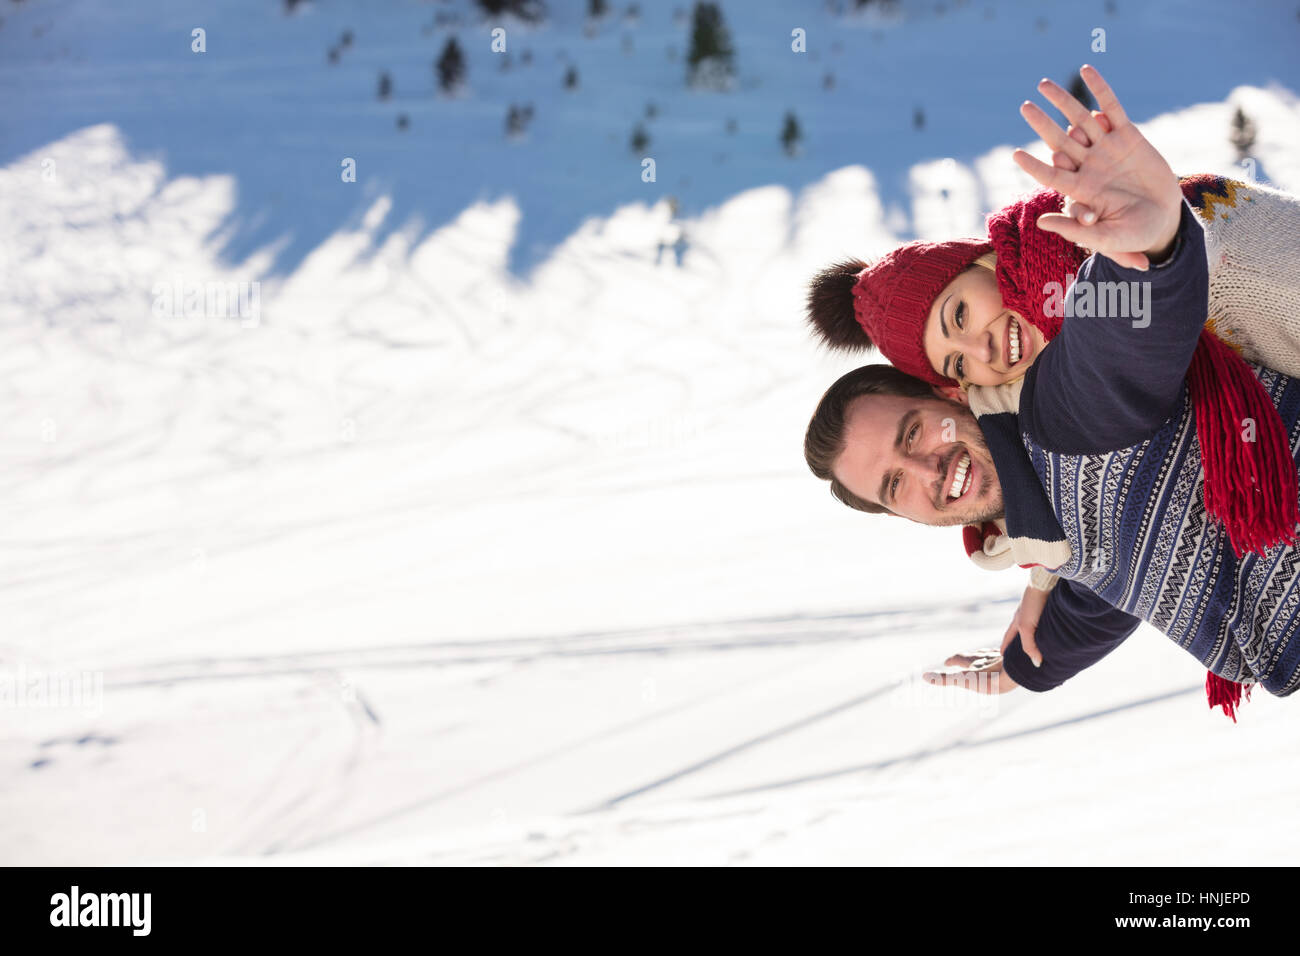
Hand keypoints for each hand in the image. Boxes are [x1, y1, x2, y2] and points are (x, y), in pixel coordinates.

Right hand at [923, 649, 1019, 694]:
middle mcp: (985, 657)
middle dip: (966, 658)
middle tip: (962, 660)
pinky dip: (1001, 659)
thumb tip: (924, 676)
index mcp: (973, 661)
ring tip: (982, 658)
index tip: (946, 662)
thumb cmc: (990, 677)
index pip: (959, 658)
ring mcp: (1000, 657)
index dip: (952, 661)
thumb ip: (944, 679)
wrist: (1017, 672)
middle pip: (973, 655)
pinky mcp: (1013, 660)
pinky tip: (1005, 662)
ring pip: (989, 654)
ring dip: (982, 657)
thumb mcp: (964, 680)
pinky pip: (1005, 657)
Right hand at [1001, 584, 1047, 666]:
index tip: (1002, 656)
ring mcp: (1036, 612)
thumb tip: (1036, 663)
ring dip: (1035, 638)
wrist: (1046, 583)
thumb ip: (1030, 646)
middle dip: (1019, 643)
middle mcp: (1025, 617)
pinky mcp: (1048, 609)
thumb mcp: (1027, 627)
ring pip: (1034, 629)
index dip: (1005, 647)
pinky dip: (1047, 631)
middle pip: (1020, 633)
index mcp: (1017, 621)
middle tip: (1020, 654)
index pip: (1008, 637)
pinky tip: (1053, 633)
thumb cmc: (1033, 604)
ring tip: (1040, 647)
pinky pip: (1046, 623)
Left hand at [1012, 64, 1183, 269]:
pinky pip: (1113, 109)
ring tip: (1044, 85)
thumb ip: (1075, 229)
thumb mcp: (1106, 238)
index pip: (1051, 174)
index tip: (1016, 155)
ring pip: (1081, 120)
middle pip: (1061, 141)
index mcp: (1080, 189)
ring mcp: (1107, 149)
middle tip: (1025, 107)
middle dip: (1043, 124)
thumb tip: (1040, 223)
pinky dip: (1100, 90)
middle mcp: (1089, 166)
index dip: (1034, 165)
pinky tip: (1086, 71)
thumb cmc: (1133, 235)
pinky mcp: (1129, 137)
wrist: (1163, 220)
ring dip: (1063, 102)